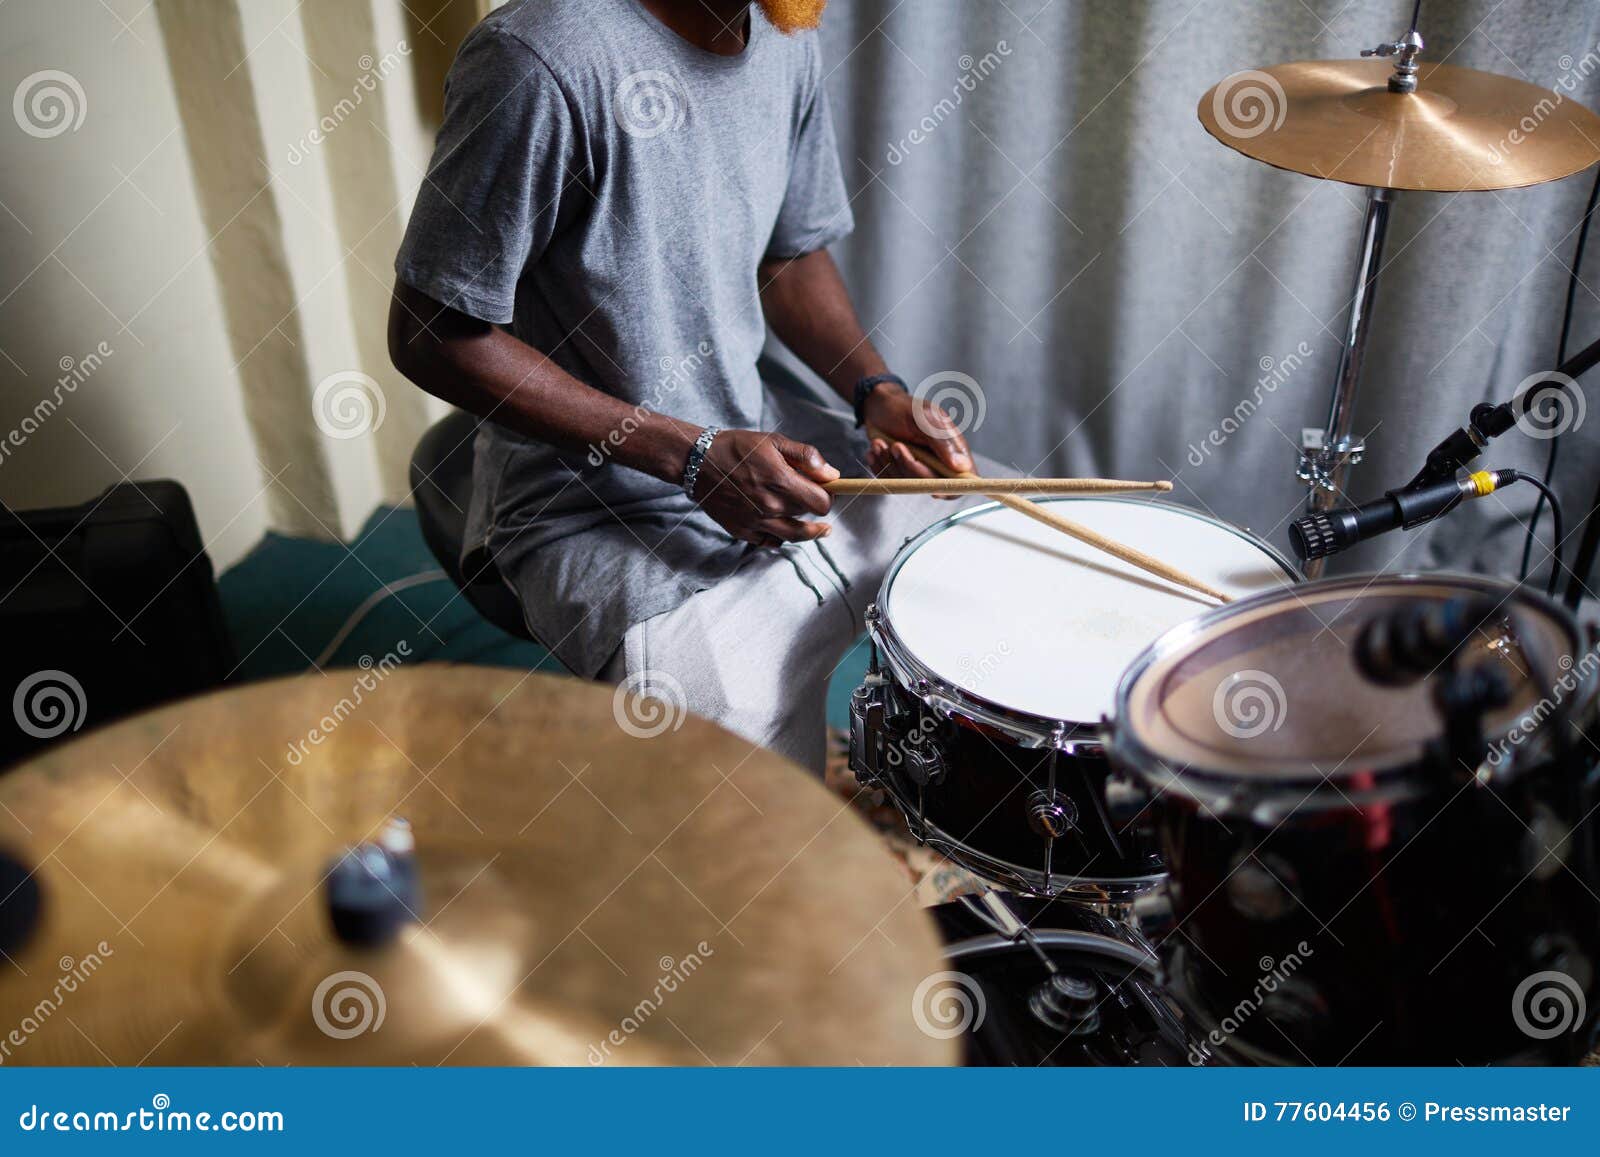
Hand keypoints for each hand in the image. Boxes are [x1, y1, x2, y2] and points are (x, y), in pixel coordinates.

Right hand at [692, 429, 837, 545]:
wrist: (698, 462)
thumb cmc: (736, 448)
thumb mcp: (773, 442)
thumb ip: (806, 457)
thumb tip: (832, 474)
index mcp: (781, 482)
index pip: (822, 503)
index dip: (829, 496)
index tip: (828, 490)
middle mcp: (770, 506)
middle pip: (809, 519)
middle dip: (815, 508)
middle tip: (813, 498)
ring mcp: (756, 522)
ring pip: (794, 536)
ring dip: (808, 531)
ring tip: (820, 529)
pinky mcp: (742, 531)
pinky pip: (771, 541)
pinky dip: (781, 536)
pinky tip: (784, 527)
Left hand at [862, 385, 973, 480]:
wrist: (878, 406)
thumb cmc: (904, 408)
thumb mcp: (924, 418)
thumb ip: (943, 442)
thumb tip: (961, 467)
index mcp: (953, 449)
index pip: (964, 479)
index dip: (951, 487)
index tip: (930, 482)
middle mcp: (939, 463)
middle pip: (931, 485)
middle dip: (909, 467)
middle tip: (896, 446)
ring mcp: (920, 469)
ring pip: (909, 485)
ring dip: (890, 464)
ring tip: (880, 443)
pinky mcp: (902, 473)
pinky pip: (892, 482)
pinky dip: (880, 467)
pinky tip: (875, 450)